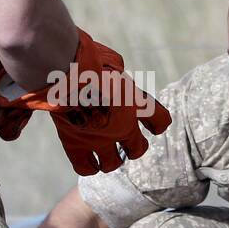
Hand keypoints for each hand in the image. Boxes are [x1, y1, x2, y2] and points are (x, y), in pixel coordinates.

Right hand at [0, 29, 172, 174]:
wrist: (67, 72)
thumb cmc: (89, 60)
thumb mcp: (114, 63)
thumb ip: (118, 77)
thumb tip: (113, 77)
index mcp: (138, 105)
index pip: (161, 122)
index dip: (156, 124)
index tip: (151, 125)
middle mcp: (123, 126)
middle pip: (138, 149)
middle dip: (133, 147)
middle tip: (124, 142)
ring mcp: (100, 139)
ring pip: (113, 163)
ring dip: (112, 159)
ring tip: (105, 154)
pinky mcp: (76, 145)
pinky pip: (86, 167)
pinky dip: (89, 166)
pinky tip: (88, 160)